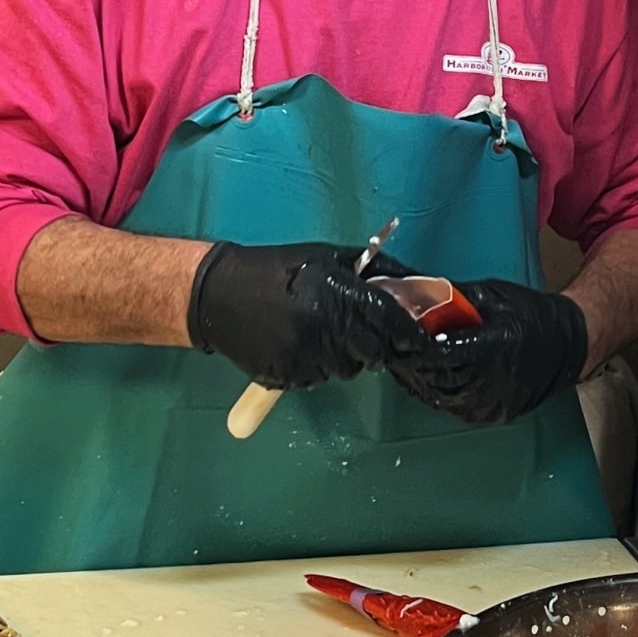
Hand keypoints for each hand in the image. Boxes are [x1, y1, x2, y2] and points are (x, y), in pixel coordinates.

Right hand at [187, 241, 421, 389]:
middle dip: (374, 344)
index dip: (407, 333)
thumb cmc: (277, 270)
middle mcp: (322, 326)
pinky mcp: (286, 376)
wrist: (219, 294)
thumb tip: (414, 288)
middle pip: (374, 352)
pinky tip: (298, 344)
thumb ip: (374, 270)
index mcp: (336, 291)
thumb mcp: (328, 258)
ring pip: (347, 369)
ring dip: (344, 356)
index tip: (418, 339)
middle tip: (358, 328)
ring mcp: (304, 355)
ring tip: (319, 330)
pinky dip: (317, 366)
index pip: (389, 321)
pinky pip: (318, 378)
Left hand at [388, 279, 587, 423]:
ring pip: (434, 394)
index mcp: (489, 349)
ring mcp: (487, 404)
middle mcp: (488, 384)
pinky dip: (435, 387)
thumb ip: (443, 296)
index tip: (395, 329)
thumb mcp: (487, 295)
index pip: (434, 353)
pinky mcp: (487, 415)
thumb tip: (403, 287)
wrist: (568, 346)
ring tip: (412, 352)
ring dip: (418, 374)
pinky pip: (449, 404)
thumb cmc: (529, 316)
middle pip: (428, 376)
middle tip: (395, 338)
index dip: (410, 342)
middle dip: (408, 357)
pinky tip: (433, 370)